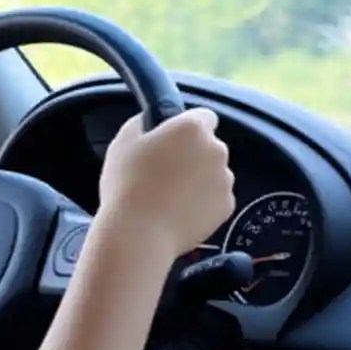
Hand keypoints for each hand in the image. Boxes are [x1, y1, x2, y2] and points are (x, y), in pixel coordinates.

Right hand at [95, 107, 234, 259]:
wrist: (139, 233)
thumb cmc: (127, 183)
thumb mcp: (123, 142)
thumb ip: (142, 123)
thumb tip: (151, 121)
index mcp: (192, 128)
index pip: (204, 116)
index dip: (187, 126)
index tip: (170, 140)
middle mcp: (216, 150)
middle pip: (209, 145)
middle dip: (192, 154)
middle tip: (165, 170)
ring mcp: (225, 180)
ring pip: (213, 172)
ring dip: (198, 178)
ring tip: (170, 195)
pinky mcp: (227, 207)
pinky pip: (216, 197)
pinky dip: (203, 201)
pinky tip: (179, 210)